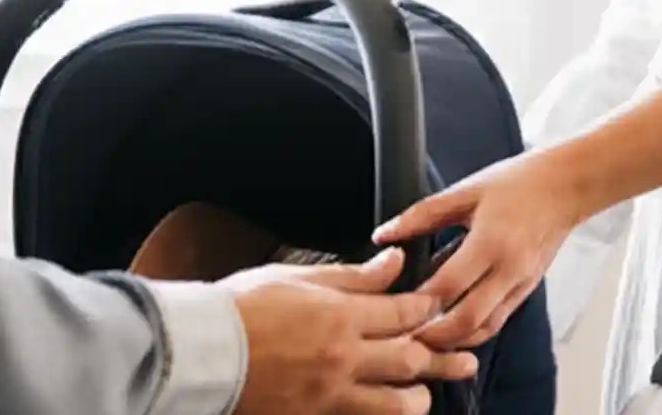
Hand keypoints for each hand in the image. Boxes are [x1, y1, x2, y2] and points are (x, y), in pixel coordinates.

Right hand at [223, 248, 477, 414]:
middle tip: (465, 359)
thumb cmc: (239, 307)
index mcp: (340, 315)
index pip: (405, 312)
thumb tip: (393, 262)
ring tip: (427, 394)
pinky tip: (387, 410)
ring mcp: (329, 393)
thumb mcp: (298, 276)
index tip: (437, 306)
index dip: (428, 308)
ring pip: (394, 403)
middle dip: (443, 357)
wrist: (195, 350)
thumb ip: (352, 276)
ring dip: (417, 397)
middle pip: (411, 359)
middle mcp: (342, 357)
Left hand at [372, 149, 589, 349]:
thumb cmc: (520, 183)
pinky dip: (472, 331)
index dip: (418, 303)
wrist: (566, 186)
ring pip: (484, 330)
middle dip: (432, 335)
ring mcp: (521, 284)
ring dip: (452, 341)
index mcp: (491, 242)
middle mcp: (509, 270)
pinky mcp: (526, 290)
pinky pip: (497, 321)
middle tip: (402, 334)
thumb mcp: (466, 191)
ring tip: (422, 339)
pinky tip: (450, 328)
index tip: (391, 307)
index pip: (448, 286)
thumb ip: (422, 214)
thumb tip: (385, 233)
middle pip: (466, 320)